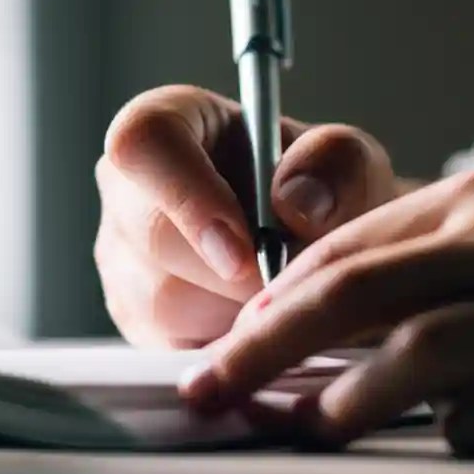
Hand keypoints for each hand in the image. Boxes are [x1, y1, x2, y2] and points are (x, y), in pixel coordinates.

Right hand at [94, 85, 395, 347]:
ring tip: (281, 299)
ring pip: (160, 301)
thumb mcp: (352, 164)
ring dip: (234, 314)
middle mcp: (128, 190)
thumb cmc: (326, 196)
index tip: (247, 250)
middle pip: (150, 234)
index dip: (187, 195)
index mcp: (169, 124)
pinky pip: (167, 346)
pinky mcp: (135, 321)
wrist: (324, 254)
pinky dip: (224, 349)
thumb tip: (293, 202)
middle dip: (230, 274)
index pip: (142, 142)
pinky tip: (260, 328)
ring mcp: (122, 260)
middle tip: (289, 287)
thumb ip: (335, 164)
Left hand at [180, 170, 473, 455]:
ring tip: (311, 424)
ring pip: (426, 351)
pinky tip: (449, 437)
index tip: (230, 338)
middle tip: (215, 388)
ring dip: (353, 395)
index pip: (348, 250)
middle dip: (269, 345)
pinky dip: (465, 429)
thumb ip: (426, 248)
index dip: (274, 299)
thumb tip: (324, 296)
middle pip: (360, 294)